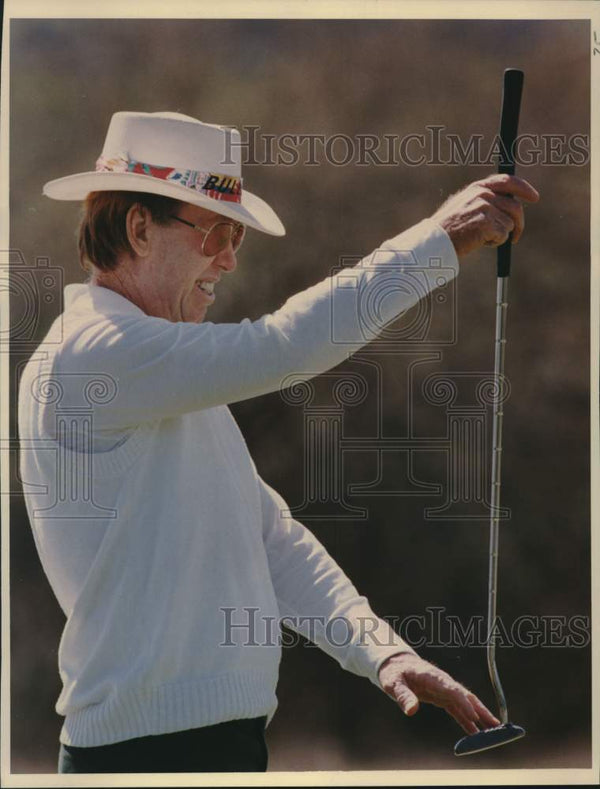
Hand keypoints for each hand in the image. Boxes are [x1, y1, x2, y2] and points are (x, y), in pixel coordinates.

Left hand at [378, 652, 500, 733]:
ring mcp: (445, 690)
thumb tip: (412, 710)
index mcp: (433, 677)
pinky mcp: (442, 697)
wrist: (396, 664)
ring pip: (466, 704)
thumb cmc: (394, 672)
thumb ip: (403, 695)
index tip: (476, 717)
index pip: (452, 690)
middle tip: (496, 726)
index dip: (464, 703)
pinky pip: (458, 710)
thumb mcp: (393, 683)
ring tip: (494, 733)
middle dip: (482, 711)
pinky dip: (468, 721)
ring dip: (480, 717)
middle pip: (466, 697)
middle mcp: (443, 683)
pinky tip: (476, 734)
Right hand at [430, 173, 539, 258]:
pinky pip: (503, 235)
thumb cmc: (448, 228)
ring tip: (482, 238)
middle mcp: (483, 194)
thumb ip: (484, 199)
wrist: (435, 241)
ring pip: (509, 223)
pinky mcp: (486, 222)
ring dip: (501, 235)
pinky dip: (495, 242)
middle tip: (516, 237)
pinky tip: (479, 242)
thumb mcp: (464, 205)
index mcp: (478, 187)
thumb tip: (509, 204)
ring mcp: (485, 207)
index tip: (534, 197)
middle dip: (519, 223)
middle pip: (515, 207)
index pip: (508, 181)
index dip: (524, 189)